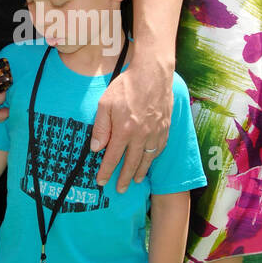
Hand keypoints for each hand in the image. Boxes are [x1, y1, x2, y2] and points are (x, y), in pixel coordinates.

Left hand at [91, 54, 172, 191]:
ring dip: (140, 172)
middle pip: (131, 163)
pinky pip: (159, 148)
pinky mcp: (165, 127)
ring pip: (147, 158)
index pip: (113, 157)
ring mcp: (156, 133)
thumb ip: (101, 127)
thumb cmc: (126, 86)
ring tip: (134, 180)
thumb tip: (96, 148)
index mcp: (124, 131)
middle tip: (119, 189)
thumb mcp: (105, 103)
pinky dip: (153, 158)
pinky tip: (149, 161)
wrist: (153, 73)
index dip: (106, 171)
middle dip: (123, 178)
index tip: (101, 182)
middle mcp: (141, 136)